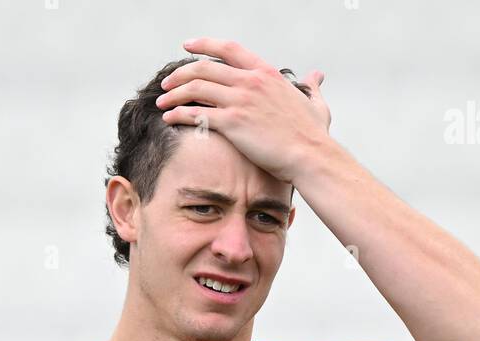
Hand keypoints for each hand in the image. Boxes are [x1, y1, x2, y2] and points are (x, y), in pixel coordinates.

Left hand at [156, 37, 330, 183]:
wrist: (310, 155)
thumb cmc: (314, 135)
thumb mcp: (314, 104)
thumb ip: (311, 87)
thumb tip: (317, 76)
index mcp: (265, 73)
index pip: (228, 49)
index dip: (204, 45)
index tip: (187, 46)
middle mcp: (250, 81)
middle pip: (204, 68)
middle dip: (180, 74)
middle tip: (167, 83)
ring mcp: (240, 100)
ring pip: (196, 88)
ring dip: (174, 93)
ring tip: (161, 102)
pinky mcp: (233, 123)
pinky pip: (197, 113)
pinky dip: (179, 113)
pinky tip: (169, 118)